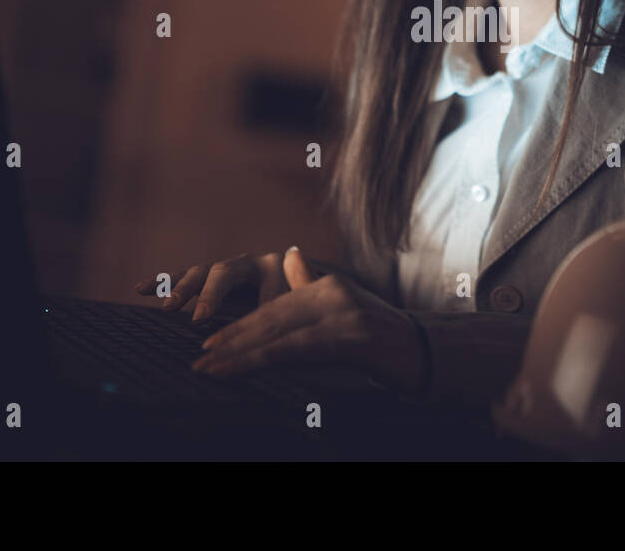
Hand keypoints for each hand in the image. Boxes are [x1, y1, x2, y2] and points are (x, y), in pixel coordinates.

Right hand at [134, 249, 314, 320]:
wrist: (301, 286)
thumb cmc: (303, 301)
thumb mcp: (303, 303)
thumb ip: (293, 303)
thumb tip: (277, 317)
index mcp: (273, 265)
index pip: (252, 280)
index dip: (229, 298)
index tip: (210, 319)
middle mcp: (247, 262)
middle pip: (222, 273)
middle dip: (205, 294)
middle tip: (190, 315)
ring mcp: (227, 268)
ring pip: (200, 273)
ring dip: (181, 289)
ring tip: (166, 305)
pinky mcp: (210, 278)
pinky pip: (185, 278)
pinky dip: (165, 283)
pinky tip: (141, 288)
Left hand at [191, 247, 428, 395]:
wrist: (423, 355)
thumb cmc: (382, 340)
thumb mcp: (345, 307)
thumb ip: (312, 282)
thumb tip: (288, 254)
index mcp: (328, 285)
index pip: (275, 306)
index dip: (241, 325)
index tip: (212, 343)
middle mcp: (333, 293)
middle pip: (272, 318)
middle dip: (233, 340)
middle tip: (201, 358)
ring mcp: (342, 314)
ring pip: (278, 335)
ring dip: (239, 354)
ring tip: (210, 368)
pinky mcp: (348, 337)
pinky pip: (294, 350)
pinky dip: (260, 360)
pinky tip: (239, 369)